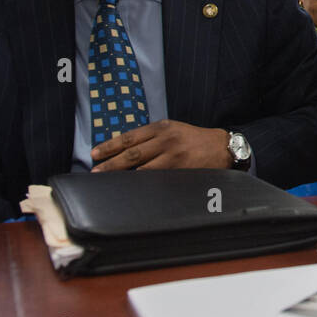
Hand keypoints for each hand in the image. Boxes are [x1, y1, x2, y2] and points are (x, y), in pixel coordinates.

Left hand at [91, 120, 230, 171]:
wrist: (222, 147)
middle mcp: (166, 140)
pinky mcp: (181, 171)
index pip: (129, 137)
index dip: (109, 146)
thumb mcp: (173, 130)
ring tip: (109, 183)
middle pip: (131, 154)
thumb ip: (151, 137)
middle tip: (95, 173)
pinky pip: (156, 180)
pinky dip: (142, 184)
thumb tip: (124, 150)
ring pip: (141, 169)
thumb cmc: (194, 139)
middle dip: (110, 164)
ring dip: (124, 177)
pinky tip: (132, 189)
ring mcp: (174, 156)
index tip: (94, 154)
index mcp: (162, 127)